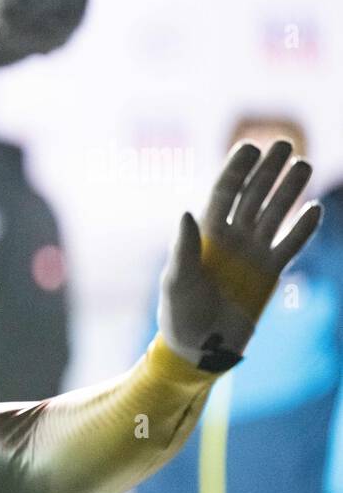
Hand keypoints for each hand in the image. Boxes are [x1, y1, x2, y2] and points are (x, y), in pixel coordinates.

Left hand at [159, 140, 321, 370]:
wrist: (199, 347)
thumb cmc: (179, 314)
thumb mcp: (178, 280)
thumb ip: (184, 247)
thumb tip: (186, 212)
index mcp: (205, 234)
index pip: (223, 194)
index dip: (235, 171)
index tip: (249, 148)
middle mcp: (230, 238)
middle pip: (252, 196)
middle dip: (267, 171)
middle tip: (283, 144)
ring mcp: (252, 253)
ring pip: (275, 214)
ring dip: (289, 190)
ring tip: (305, 164)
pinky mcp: (269, 272)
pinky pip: (290, 245)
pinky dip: (302, 229)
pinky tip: (315, 208)